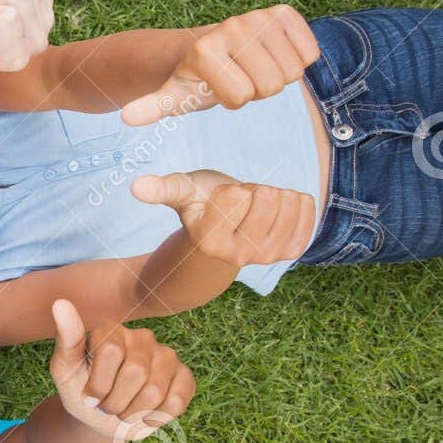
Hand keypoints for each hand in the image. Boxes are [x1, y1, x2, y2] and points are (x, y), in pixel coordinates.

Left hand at [47, 299, 194, 440]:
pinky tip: (145, 413)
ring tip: (123, 410)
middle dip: (115, 401)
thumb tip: (60, 303)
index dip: (98, 384)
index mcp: (111, 329)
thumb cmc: (81, 391)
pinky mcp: (184, 377)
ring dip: (133, 412)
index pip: (111, 350)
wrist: (102, 421)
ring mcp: (166, 355)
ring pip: (155, 390)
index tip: (88, 397)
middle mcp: (142, 337)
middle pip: (135, 372)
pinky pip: (176, 401)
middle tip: (106, 406)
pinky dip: (156, 416)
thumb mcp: (64, 370)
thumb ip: (66, 339)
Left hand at [121, 4, 319, 125]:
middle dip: (258, 91)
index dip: (233, 101)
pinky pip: (309, 53)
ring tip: (255, 67)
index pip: (240, 98)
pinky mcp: (285, 13)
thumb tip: (127, 117)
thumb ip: (152, 107)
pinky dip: (298, 60)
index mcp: (205, 50)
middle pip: (270, 86)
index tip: (220, 88)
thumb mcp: (174, 97)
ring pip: (293, 72)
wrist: (216, 47)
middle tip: (241, 77)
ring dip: (278, 76)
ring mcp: (260, 17)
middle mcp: (233, 27)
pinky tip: (274, 55)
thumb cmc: (196, 79)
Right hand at [132, 169, 315, 267]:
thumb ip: (162, 189)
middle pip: (266, 197)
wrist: (224, 237)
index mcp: (209, 240)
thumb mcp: (182, 192)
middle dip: (254, 190)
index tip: (222, 204)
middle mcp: (239, 255)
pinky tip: (278, 209)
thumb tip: (135, 186)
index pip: (237, 195)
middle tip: (241, 206)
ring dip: (274, 195)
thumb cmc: (201, 206)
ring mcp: (268, 256)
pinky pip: (307, 209)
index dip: (231, 189)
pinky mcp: (292, 251)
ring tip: (256, 210)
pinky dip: (296, 201)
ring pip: (287, 201)